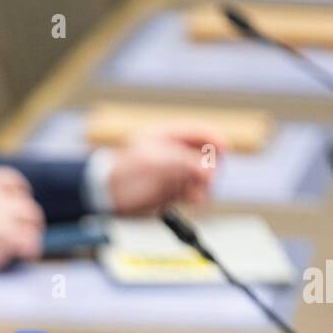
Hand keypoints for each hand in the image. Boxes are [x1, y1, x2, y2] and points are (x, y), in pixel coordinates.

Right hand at [0, 166, 45, 274]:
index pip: (11, 180)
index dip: (20, 192)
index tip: (23, 200)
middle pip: (24, 201)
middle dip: (30, 215)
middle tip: (32, 226)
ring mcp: (0, 215)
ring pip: (31, 218)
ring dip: (34, 231)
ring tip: (31, 243)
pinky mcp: (5, 235)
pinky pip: (29, 239)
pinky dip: (32, 248)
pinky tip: (28, 255)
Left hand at [105, 125, 228, 214]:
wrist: (107, 195)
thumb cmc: (125, 171)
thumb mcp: (156, 162)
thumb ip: (184, 164)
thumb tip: (209, 173)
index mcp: (168, 137)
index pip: (199, 133)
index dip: (214, 140)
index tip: (225, 149)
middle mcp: (175, 154)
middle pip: (206, 156)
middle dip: (209, 166)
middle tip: (206, 177)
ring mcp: (174, 174)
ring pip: (202, 178)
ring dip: (203, 185)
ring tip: (193, 193)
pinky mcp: (172, 192)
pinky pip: (194, 193)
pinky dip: (196, 197)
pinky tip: (190, 199)